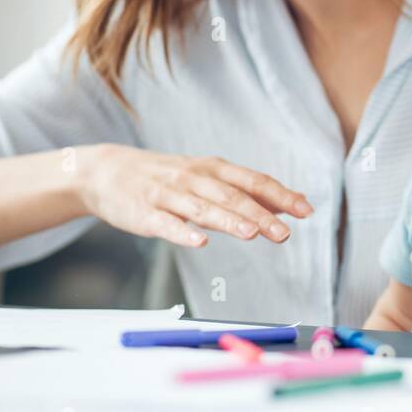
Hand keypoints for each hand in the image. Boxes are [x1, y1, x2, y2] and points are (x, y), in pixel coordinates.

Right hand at [75, 144, 311, 247]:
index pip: (253, 181)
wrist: (107, 171)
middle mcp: (193, 178)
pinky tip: (199, 242)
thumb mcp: (209, 177)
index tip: (305, 209)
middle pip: (232, 196)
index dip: (280, 195)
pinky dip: (182, 232)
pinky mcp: (144, 213)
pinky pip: (165, 224)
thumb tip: (294, 201)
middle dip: (260, 214)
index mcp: (213, 169)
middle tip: (284, 232)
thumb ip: (249, 191)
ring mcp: (167, 195)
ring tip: (252, 233)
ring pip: (202, 208)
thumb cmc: (167, 178)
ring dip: (228, 220)